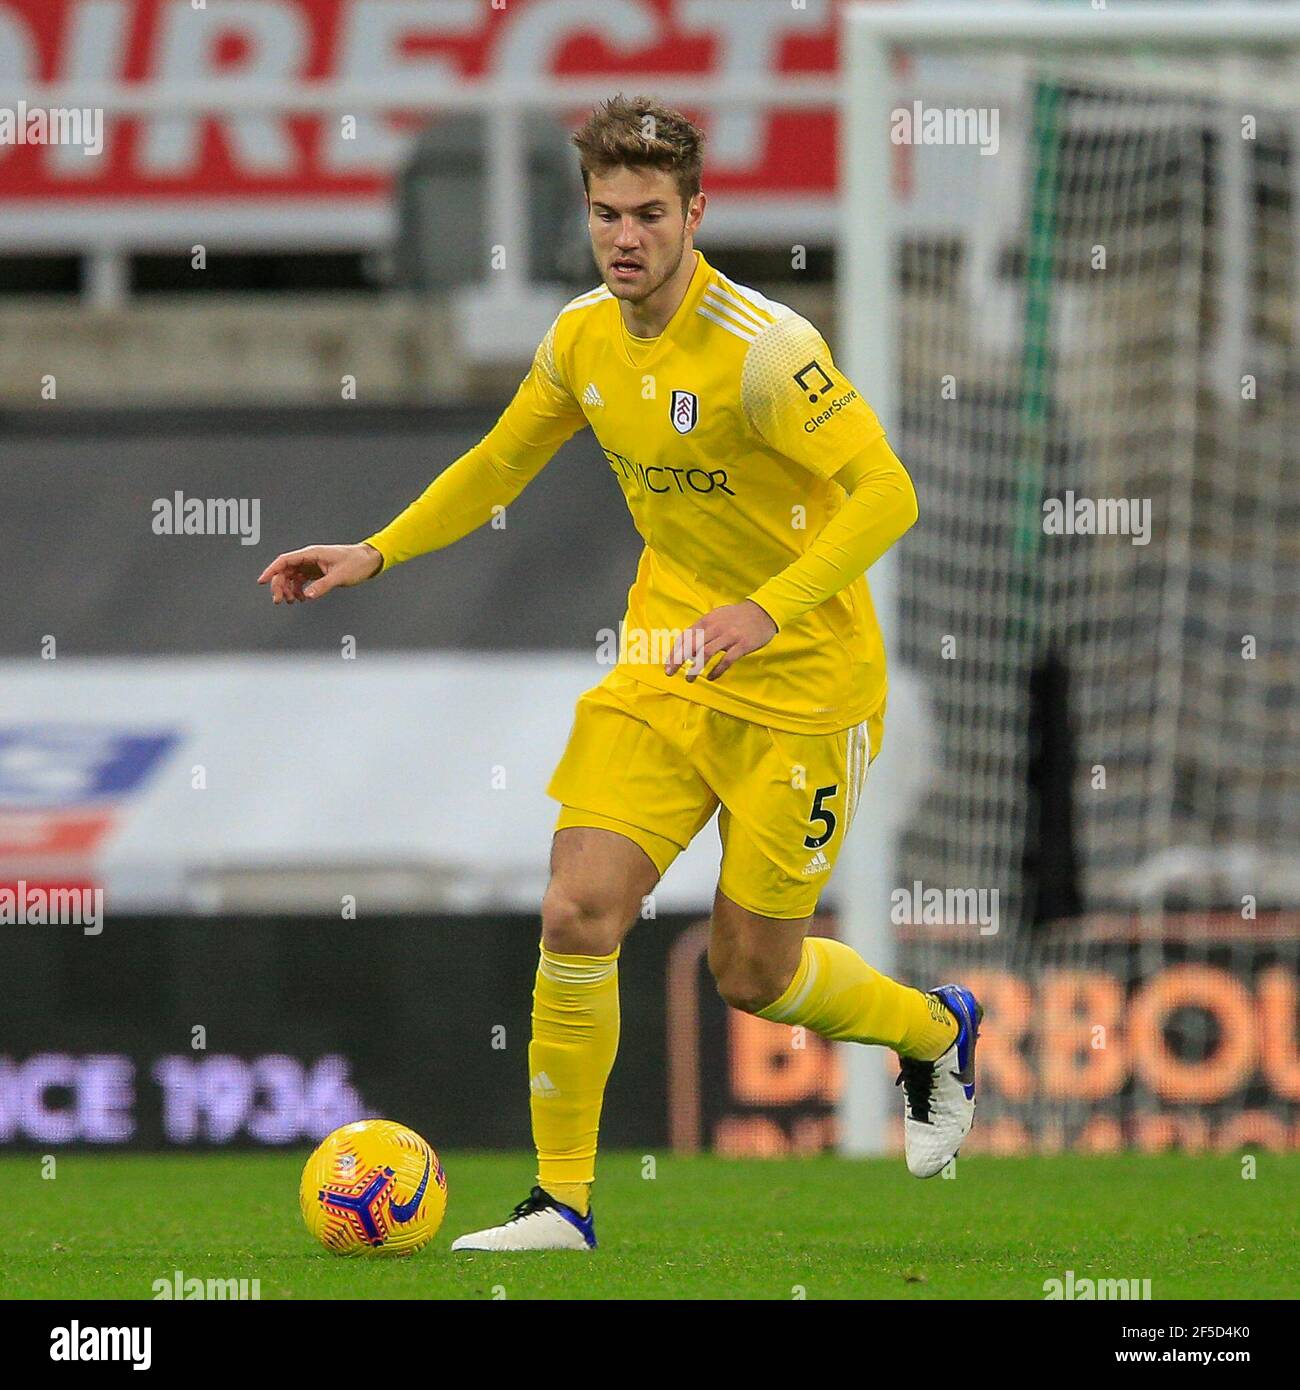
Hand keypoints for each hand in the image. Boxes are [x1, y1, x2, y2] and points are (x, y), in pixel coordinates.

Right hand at [257, 543, 382, 603]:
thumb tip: (308, 595)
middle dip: (279, 586)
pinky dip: (299, 590)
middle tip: (279, 600)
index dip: (271, 570)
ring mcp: (312, 565)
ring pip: (292, 577)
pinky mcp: (317, 572)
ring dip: (289, 589)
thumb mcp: (339, 575)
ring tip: (292, 601)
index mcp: (312, 554)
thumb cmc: (356, 562)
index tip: (261, 581)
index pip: (285, 561)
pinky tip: (303, 598)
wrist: (369, 560)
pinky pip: (301, 581)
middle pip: (285, 571)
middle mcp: (309, 559)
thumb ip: (322, 586)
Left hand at [664, 600, 777, 682]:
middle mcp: (715, 627)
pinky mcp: (742, 645)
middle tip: (670, 672)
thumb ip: (702, 630)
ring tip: (689, 679)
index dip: (674, 651)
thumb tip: (686, 647)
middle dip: (678, 660)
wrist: (763, 612)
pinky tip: (710, 677)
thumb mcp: (716, 617)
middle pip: (691, 645)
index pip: (685, 636)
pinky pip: (726, 660)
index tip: (668, 664)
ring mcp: (729, 636)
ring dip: (695, 668)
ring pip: (706, 653)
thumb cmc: (737, 617)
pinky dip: (716, 671)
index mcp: (707, 620)